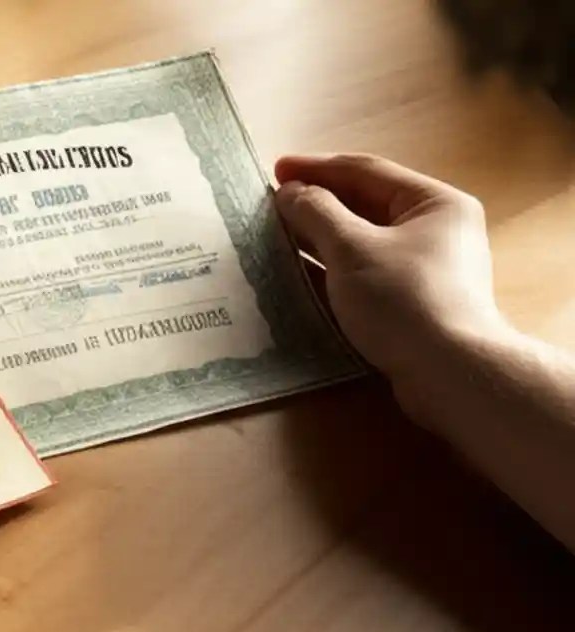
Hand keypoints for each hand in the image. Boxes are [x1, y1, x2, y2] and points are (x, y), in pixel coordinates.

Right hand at [274, 154, 507, 416]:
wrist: (450, 374)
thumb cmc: (403, 299)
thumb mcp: (352, 248)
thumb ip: (316, 213)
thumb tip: (290, 192)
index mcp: (434, 202)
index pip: (366, 172)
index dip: (316, 168)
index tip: (274, 169)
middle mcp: (435, 230)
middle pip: (365, 206)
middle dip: (316, 205)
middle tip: (270, 205)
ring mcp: (426, 269)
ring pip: (362, 243)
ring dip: (319, 239)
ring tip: (277, 237)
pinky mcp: (413, 304)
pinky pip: (364, 274)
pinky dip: (332, 270)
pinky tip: (297, 274)